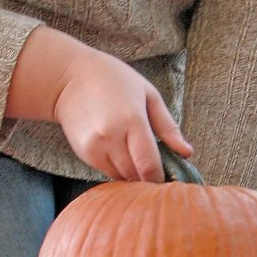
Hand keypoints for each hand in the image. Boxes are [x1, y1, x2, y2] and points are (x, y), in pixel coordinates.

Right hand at [7, 26, 191, 180]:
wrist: (68, 78)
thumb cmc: (114, 81)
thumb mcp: (149, 95)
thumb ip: (168, 127)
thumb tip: (187, 153)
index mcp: (132, 121)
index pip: (149, 166)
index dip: (160, 178)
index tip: (167, 178)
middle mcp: (111, 137)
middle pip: (136, 175)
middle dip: (148, 177)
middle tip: (155, 168)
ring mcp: (94, 147)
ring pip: (121, 177)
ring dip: (132, 173)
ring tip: (136, 155)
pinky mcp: (83, 153)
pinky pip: (106, 171)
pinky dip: (117, 168)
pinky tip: (119, 150)